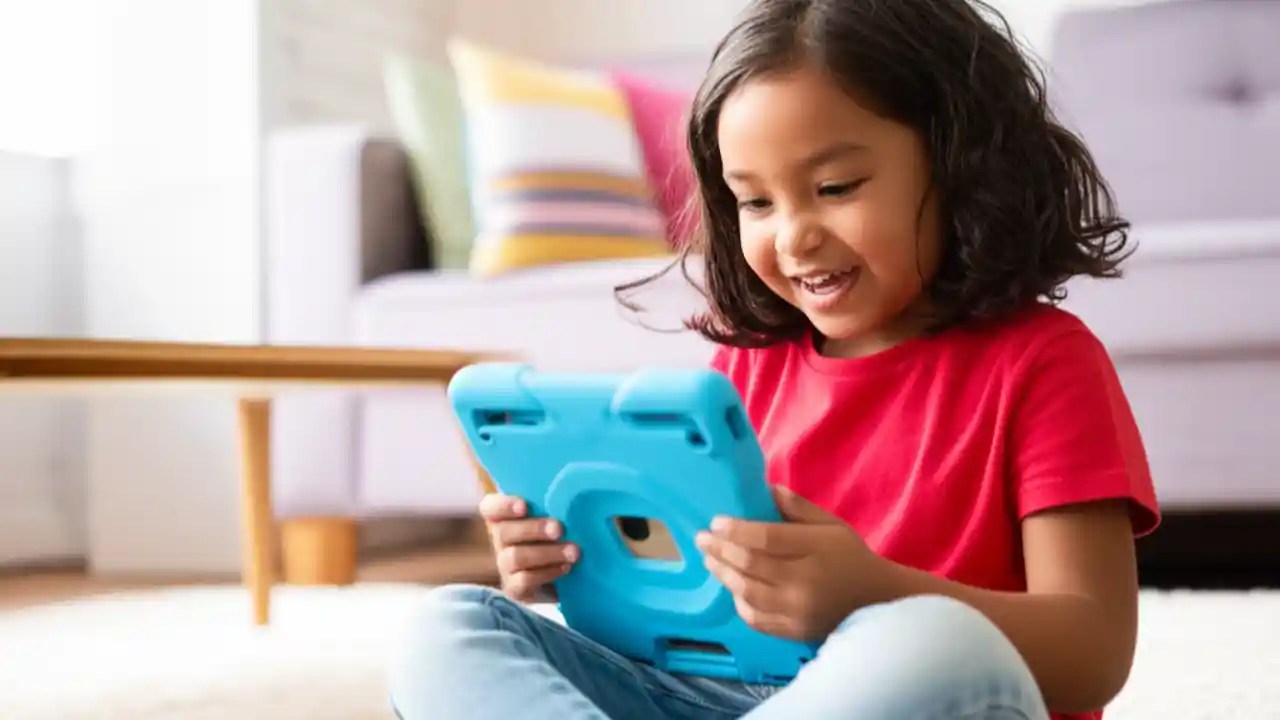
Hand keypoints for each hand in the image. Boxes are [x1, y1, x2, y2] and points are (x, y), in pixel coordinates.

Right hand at [478, 493, 578, 602]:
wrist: (562, 578)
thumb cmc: (559, 537)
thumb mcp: (555, 518)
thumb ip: (555, 507)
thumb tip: (573, 495)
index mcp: (505, 517)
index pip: (490, 507)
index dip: (504, 505)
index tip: (524, 506)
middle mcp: (500, 540)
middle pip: (504, 531)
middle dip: (534, 529)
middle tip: (559, 529)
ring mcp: (505, 566)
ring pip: (516, 557)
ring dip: (547, 553)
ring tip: (574, 552)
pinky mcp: (514, 588)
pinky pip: (525, 580)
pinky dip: (548, 572)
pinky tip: (566, 568)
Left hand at [696, 486, 895, 641]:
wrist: (877, 601)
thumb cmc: (850, 556)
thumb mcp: (831, 525)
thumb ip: (798, 508)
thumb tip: (765, 489)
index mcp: (816, 549)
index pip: (765, 538)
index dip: (736, 529)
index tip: (716, 521)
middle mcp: (804, 582)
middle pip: (750, 564)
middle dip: (720, 549)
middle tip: (702, 538)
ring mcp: (797, 610)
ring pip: (747, 591)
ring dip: (723, 573)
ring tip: (709, 559)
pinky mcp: (793, 631)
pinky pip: (755, 618)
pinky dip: (738, 602)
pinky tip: (731, 587)